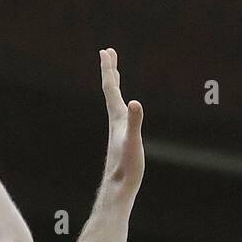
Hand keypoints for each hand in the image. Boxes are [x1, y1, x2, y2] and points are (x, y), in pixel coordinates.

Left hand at [100, 48, 144, 201]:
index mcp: (117, 119)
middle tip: (108, 53)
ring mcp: (117, 131)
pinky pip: (121, 116)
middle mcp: (115, 122)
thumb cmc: (127, 168)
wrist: (117, 190)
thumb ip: (135, 123)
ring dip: (115, 86)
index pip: (111, 89)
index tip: (106, 51)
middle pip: (111, 91)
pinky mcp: (121, 141)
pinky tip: (125, 109)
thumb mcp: (134, 143)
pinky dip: (122, 106)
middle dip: (111, 71)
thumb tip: (135, 103)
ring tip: (115, 75)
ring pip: (115, 103)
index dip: (109, 69)